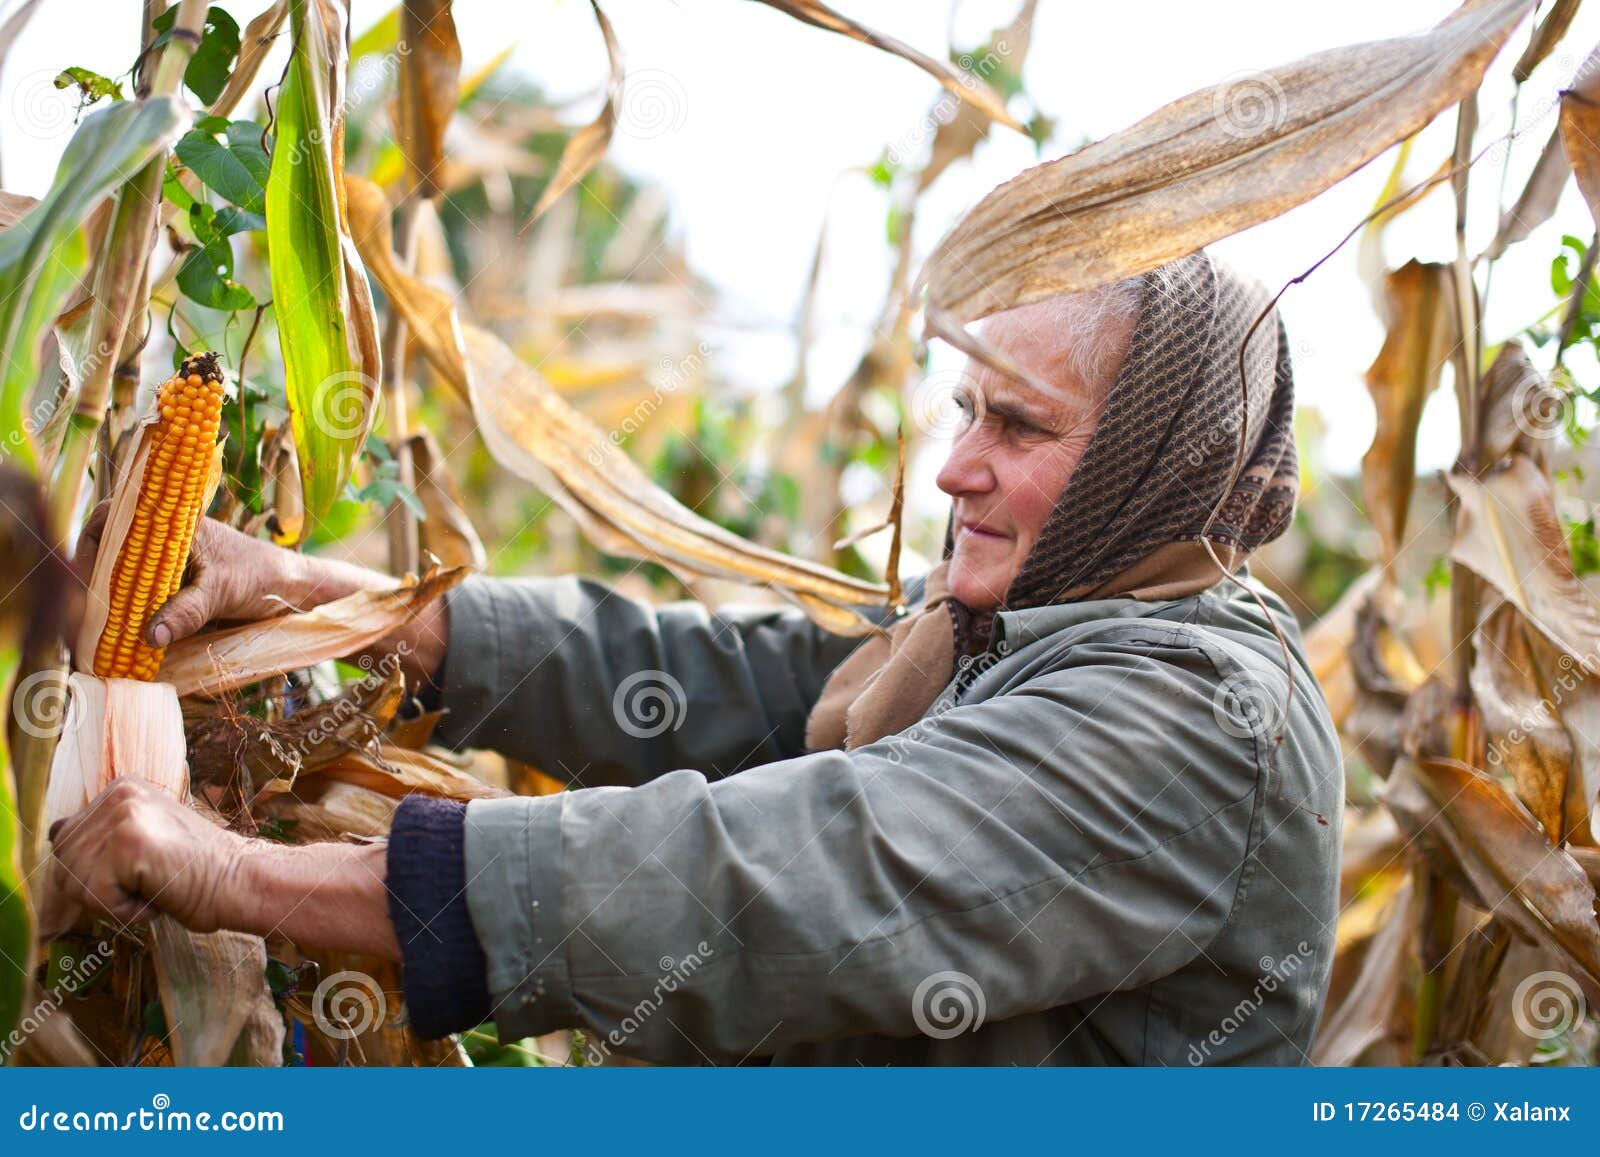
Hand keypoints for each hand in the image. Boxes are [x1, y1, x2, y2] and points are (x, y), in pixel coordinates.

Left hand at [39, 779, 250, 937]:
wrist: (242, 882)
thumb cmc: (197, 873)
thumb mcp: (144, 839)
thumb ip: (103, 834)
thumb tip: (52, 833)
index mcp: (121, 787)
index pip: (67, 839)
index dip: (95, 872)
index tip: (139, 873)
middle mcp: (119, 792)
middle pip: (64, 862)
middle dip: (99, 889)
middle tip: (148, 884)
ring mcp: (123, 814)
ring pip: (76, 882)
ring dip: (113, 902)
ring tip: (155, 888)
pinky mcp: (128, 842)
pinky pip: (95, 897)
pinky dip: (124, 912)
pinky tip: (157, 897)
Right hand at [76, 507, 312, 647]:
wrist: (293, 590)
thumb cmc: (263, 577)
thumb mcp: (223, 592)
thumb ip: (187, 611)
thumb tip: (148, 635)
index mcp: (174, 524)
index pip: (114, 517)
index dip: (92, 541)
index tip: (86, 575)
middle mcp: (163, 541)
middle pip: (110, 551)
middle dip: (93, 580)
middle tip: (87, 613)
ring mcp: (166, 566)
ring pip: (122, 577)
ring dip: (108, 601)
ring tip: (97, 630)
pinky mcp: (173, 591)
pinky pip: (140, 598)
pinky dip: (127, 615)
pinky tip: (119, 637)